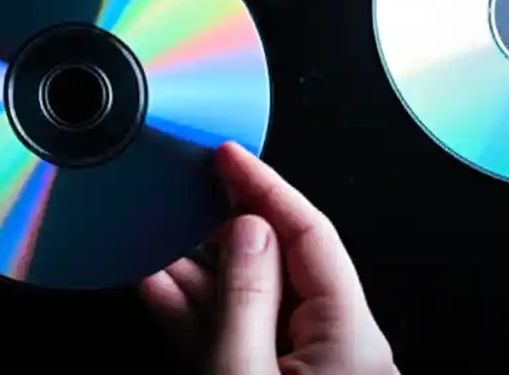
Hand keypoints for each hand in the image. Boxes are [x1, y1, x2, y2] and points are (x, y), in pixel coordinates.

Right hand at [141, 143, 397, 374]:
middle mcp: (339, 351)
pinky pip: (242, 338)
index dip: (265, 186)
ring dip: (201, 273)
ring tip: (158, 243)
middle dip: (224, 227)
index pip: (310, 236)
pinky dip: (201, 313)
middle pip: (281, 265)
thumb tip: (246, 231)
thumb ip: (244, 298)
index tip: (228, 156)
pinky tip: (162, 287)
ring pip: (254, 302)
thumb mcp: (241, 371)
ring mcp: (307, 371)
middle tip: (187, 191)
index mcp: (350, 340)